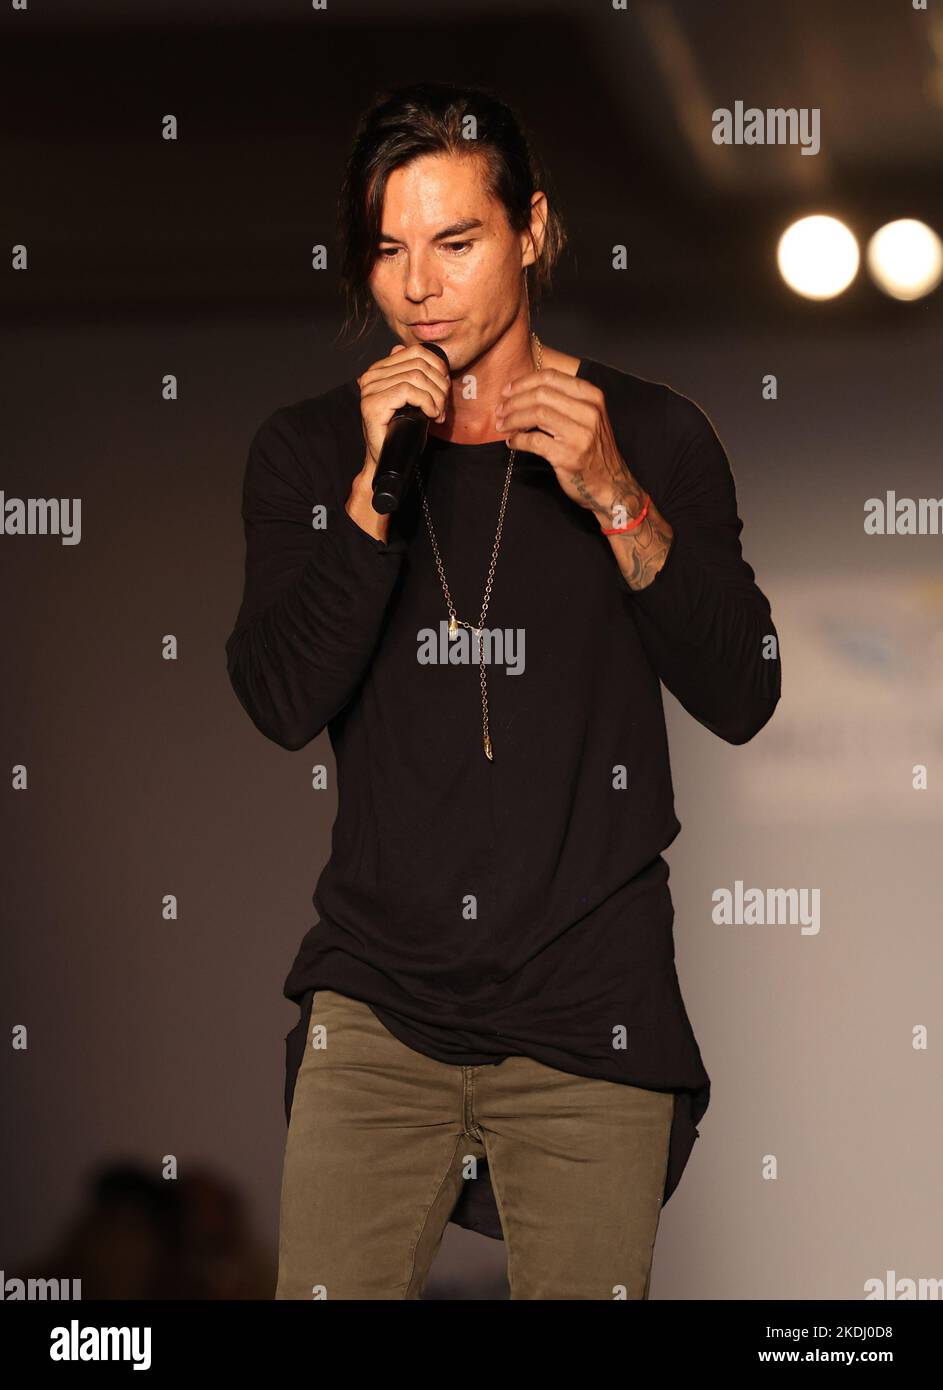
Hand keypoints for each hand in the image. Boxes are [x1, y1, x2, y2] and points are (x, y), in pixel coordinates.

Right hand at [356, 342, 449, 472]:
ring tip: (438, 413)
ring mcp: (370, 390)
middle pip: (419, 365)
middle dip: (439, 385)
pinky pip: (408, 391)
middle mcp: (371, 377)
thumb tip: (414, 353)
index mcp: (379, 370)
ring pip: (416, 378)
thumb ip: (411, 375)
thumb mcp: (411, 398)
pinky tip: (431, 415)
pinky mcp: (374, 405)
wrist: (388, 458)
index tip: (445, 386)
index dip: (438, 366)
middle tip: (443, 406)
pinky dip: (426, 402)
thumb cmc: (400, 430)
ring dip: (435, 397)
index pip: (416, 352)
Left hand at [494, 367, 673, 588]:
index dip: (523, 382)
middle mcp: (589, 412)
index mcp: (592, 396)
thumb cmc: (594, 451)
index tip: (507, 390)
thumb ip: (564, 401)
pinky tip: (512, 443)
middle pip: (541, 394)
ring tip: (502, 425)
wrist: (610, 485)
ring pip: (536, 414)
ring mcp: (580, 434)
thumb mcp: (589, 417)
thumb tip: (523, 391)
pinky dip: (517, 441)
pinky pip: (533, 441)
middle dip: (514, 401)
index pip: (551, 377)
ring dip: (513, 419)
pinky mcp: (568, 455)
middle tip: (499, 410)